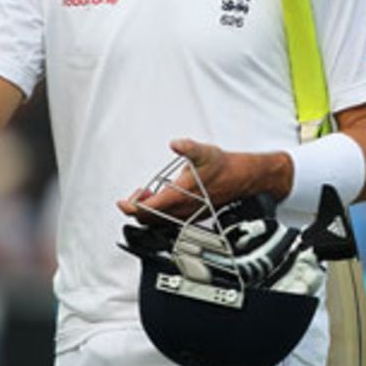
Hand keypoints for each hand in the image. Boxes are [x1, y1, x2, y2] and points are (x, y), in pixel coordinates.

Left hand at [116, 139, 289, 219]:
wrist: (243, 178)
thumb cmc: (223, 166)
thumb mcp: (204, 152)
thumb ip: (188, 147)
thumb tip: (176, 143)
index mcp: (180, 196)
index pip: (147, 209)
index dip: (131, 207)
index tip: (123, 201)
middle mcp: (182, 209)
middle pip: (149, 219)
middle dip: (137, 208)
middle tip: (137, 194)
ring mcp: (187, 215)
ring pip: (159, 222)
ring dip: (149, 212)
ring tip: (147, 196)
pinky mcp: (193, 215)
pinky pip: (170, 221)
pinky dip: (160, 214)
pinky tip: (163, 200)